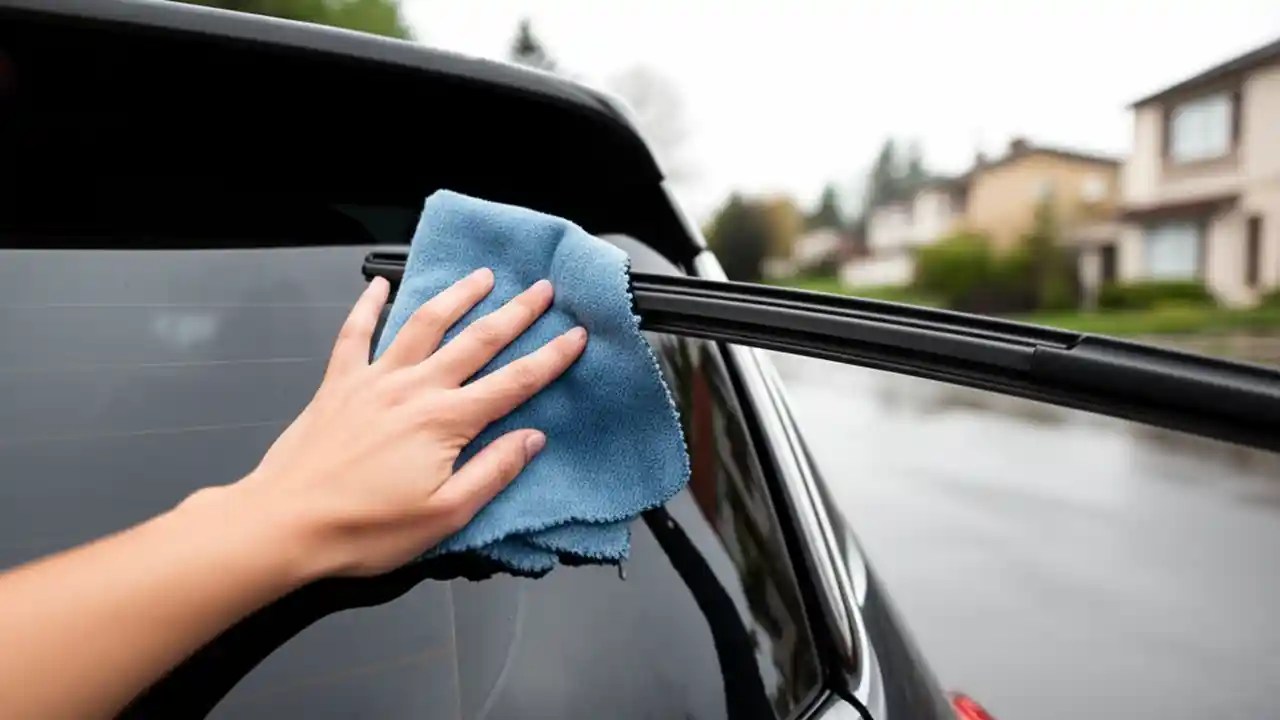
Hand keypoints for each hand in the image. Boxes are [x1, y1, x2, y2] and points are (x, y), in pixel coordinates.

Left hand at [215, 269, 585, 578]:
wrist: (285, 525)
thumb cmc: (366, 530)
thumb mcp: (445, 516)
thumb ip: (493, 472)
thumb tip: (531, 439)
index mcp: (446, 422)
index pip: (513, 383)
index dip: (550, 358)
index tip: (576, 335)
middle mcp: (414, 389)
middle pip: (476, 341)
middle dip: (515, 313)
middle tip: (542, 289)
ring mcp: (374, 381)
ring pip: (424, 324)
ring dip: (457, 296)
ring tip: (482, 276)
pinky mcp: (337, 385)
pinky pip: (355, 333)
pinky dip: (368, 305)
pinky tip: (380, 285)